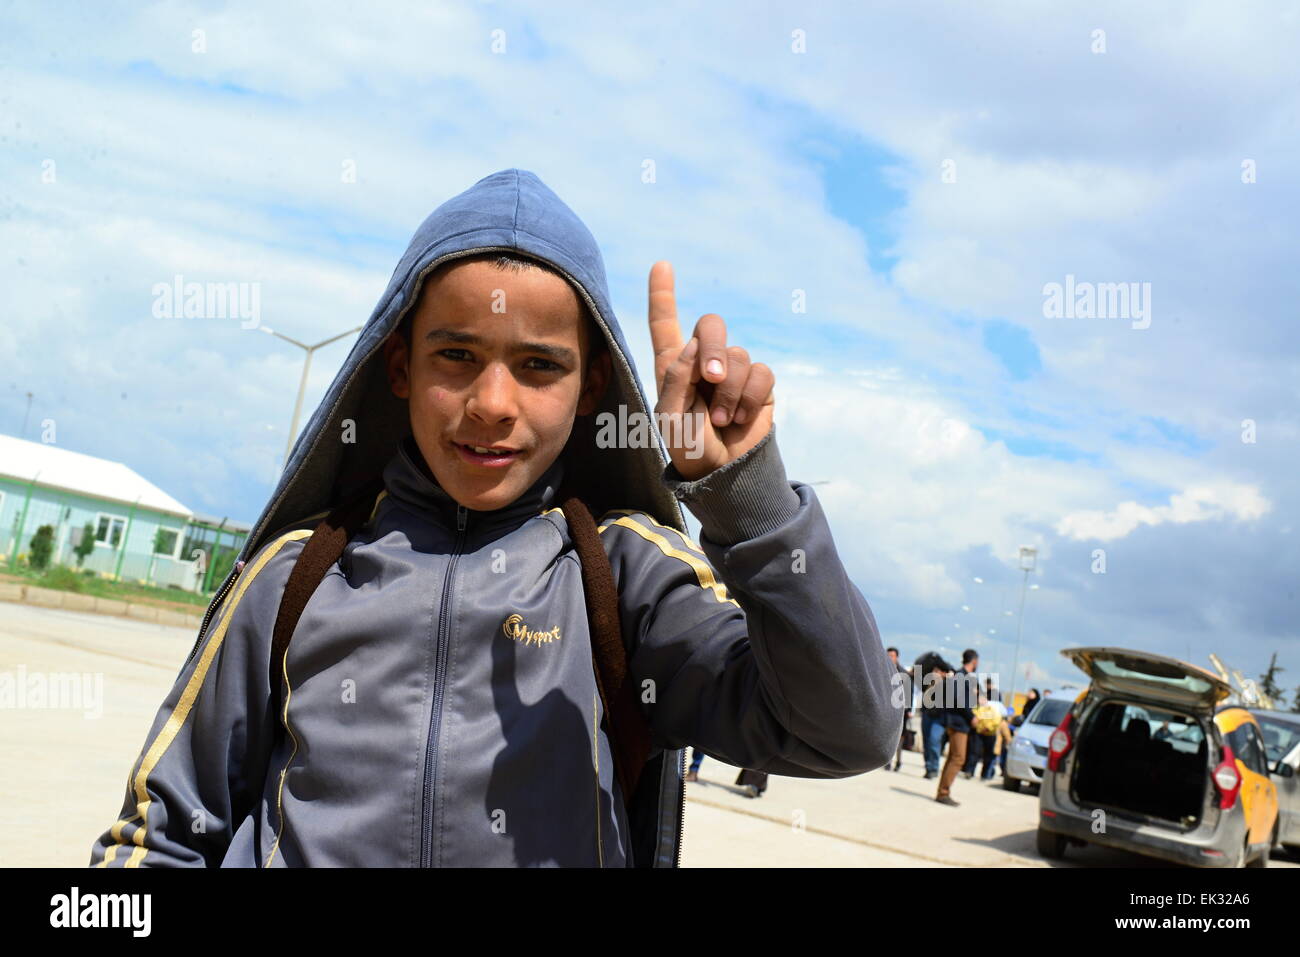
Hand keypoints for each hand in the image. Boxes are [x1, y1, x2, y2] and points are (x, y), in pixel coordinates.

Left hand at [648, 261, 774, 480]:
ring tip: (722, 421)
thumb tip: (698, 347)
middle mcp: (703, 362)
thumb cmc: (689, 448)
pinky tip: (741, 418)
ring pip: (737, 356)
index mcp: (673, 366)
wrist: (722, 473)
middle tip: (712, 378)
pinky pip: (761, 373)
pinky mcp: (759, 384)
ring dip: (729, 392)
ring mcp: (733, 371)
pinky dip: (750, 398)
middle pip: (711, 325)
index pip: (665, 324)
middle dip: (713, 347)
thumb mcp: (670, 418)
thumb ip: (677, 379)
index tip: (661, 264)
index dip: (663, 294)